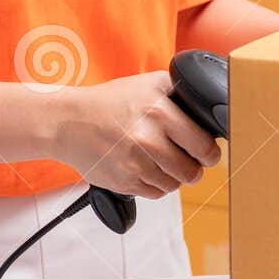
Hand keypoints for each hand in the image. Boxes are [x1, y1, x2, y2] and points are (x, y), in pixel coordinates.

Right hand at [54, 72, 222, 199]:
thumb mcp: (148, 84)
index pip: (203, 146)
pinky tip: (146, 168)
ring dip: (174, 177)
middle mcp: (147, 140)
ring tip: (163, 161)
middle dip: (194, 168)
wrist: (68, 122)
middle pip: (191, 172)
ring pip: (174, 185)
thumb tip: (210, 110)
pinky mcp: (123, 183)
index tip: (207, 152)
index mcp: (159, 112)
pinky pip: (155, 193)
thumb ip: (180, 94)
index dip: (210, 152)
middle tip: (189, 160)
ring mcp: (134, 164)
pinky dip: (155, 184)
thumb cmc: (110, 102)